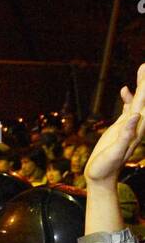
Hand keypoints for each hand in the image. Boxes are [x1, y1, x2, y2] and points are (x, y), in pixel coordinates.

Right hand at [85, 66, 144, 184]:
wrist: (101, 178)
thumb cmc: (105, 168)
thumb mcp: (115, 153)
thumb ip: (125, 135)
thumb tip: (134, 116)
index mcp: (135, 128)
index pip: (143, 102)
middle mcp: (135, 125)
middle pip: (144, 98)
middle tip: (144, 64)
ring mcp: (128, 125)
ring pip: (138, 101)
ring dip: (140, 85)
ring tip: (141, 68)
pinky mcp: (120, 128)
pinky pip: (128, 108)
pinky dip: (128, 97)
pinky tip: (124, 89)